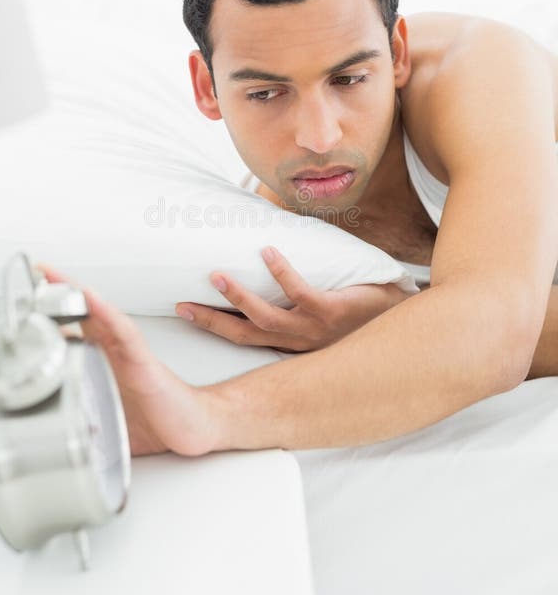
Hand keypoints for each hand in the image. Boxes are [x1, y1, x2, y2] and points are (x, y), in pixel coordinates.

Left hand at [34, 263, 218, 457]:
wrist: (195, 427)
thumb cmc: (160, 420)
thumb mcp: (110, 421)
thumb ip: (85, 420)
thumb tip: (57, 433)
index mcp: (106, 363)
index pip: (78, 329)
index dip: (55, 312)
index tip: (33, 294)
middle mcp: (117, 352)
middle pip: (86, 313)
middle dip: (62, 292)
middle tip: (39, 271)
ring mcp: (130, 354)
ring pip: (101, 316)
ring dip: (80, 296)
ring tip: (58, 277)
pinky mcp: (144, 363)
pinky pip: (125, 334)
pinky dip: (108, 315)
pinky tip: (93, 300)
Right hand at [175, 246, 415, 352]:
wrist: (413, 321)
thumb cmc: (368, 313)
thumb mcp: (330, 315)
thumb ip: (304, 299)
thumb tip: (275, 258)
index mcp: (294, 342)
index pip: (246, 338)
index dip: (215, 327)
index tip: (186, 311)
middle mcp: (299, 342)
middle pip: (244, 335)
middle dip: (211, 322)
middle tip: (180, 305)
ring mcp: (314, 329)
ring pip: (266, 318)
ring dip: (239, 297)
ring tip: (216, 275)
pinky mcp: (333, 311)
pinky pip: (301, 293)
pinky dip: (282, 273)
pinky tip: (268, 251)